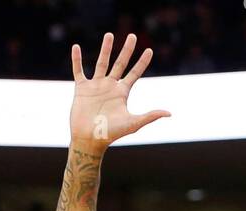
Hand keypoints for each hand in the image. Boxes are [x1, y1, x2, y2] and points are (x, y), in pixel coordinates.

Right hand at [69, 33, 169, 151]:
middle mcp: (110, 86)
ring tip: (110, 35)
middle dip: (127, 50)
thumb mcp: (133, 123)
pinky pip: (78, 70)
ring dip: (106, 49)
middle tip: (133, 36)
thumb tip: (169, 113)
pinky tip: (76, 47)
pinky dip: (77, 59)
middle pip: (120, 64)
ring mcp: (96, 86)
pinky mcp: (81, 88)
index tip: (149, 50)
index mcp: (122, 93)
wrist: (90, 139)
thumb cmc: (112, 134)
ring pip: (102, 62)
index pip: (135, 73)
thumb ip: (150, 116)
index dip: (142, 63)